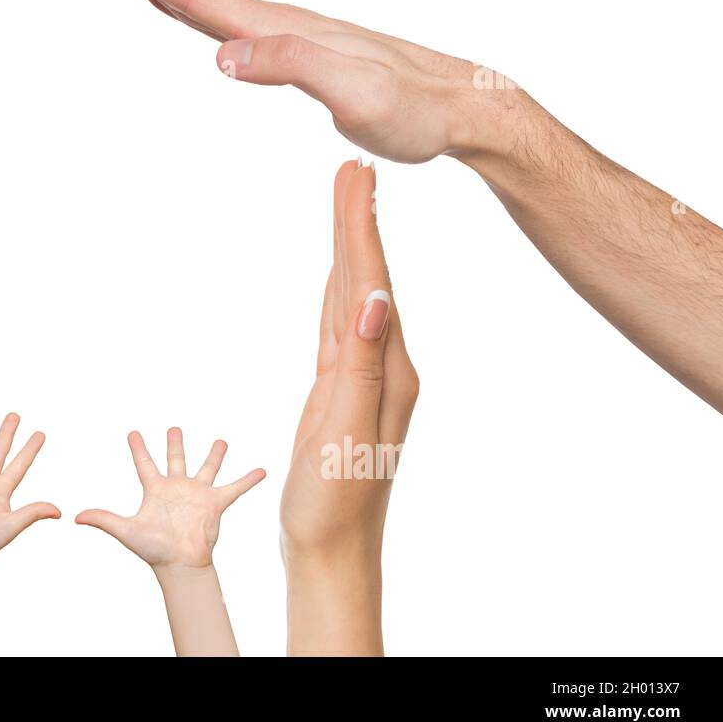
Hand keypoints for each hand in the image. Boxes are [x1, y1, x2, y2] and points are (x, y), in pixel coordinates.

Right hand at [69, 0, 523, 163]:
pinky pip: (231, 25)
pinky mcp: (298, 56)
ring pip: (209, 3)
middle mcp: (278, 24)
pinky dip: (197, 11)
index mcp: (280, 29)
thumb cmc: (413, 107)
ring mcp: (287, 37)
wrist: (459, 105)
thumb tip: (223, 57)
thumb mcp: (354, 93)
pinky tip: (193, 14)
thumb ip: (289, 66)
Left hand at [77, 428, 264, 569]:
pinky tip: (262, 470)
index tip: (132, 432)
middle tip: (174, 428)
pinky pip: (235, 488)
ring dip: (214, 455)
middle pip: (175, 459)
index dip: (138, 448)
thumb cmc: (153, 549)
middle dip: (174, 443)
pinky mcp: (215, 503)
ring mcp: (197, 494)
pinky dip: (248, 480)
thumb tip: (76, 517)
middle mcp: (177, 488)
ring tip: (221, 441)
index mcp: (155, 490)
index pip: (144, 463)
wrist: (180, 564)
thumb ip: (104, 519)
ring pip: (207, 468)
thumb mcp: (126, 530)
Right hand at [280, 161, 417, 563]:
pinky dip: (337, 288)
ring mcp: (364, 377)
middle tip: (351, 170)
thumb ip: (362, 366)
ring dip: (350, 247)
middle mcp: (384, 364)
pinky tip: (339, 275)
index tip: (353, 178)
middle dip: (358, 222)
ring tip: (348, 203)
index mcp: (390, 369)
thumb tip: (375, 301)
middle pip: (367, 278)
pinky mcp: (341, 390)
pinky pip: (338, 324)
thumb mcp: (345, 434)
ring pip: (354, 295)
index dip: (361, 228)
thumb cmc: (335, 502)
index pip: (372, 283)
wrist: (332, 551)